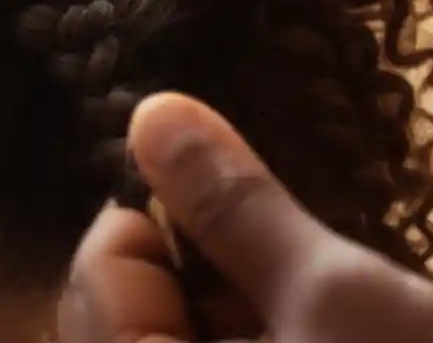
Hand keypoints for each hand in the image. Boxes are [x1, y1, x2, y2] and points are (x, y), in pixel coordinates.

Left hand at [58, 92, 432, 342]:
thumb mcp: (335, 295)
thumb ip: (234, 207)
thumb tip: (153, 113)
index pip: (97, 276)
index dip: (156, 214)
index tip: (227, 188)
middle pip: (120, 320)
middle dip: (190, 268)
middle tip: (275, 247)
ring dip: (221, 311)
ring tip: (304, 296)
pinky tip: (310, 337)